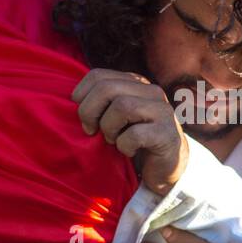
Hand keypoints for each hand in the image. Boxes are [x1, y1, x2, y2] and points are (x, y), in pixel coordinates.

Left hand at [71, 69, 187, 195]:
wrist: (165, 167)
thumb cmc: (134, 141)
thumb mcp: (115, 116)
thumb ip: (101, 102)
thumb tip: (74, 99)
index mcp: (136, 83)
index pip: (99, 75)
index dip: (82, 95)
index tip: (83, 117)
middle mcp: (151, 91)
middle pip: (107, 88)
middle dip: (90, 112)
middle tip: (90, 131)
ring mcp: (162, 111)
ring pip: (122, 106)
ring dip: (109, 128)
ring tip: (113, 140)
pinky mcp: (167, 133)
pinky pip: (134, 134)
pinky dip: (124, 146)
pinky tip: (129, 151)